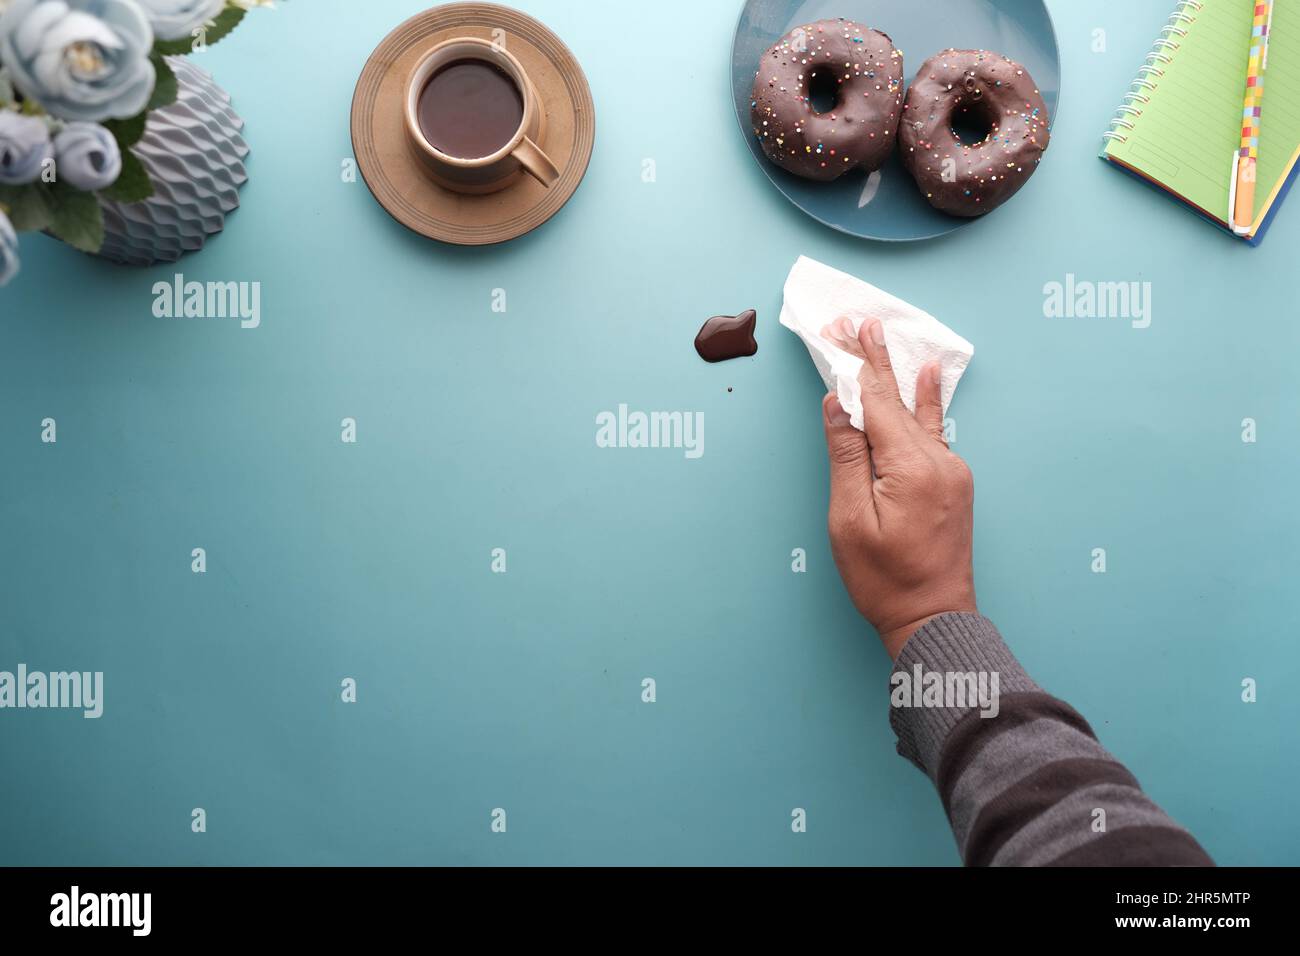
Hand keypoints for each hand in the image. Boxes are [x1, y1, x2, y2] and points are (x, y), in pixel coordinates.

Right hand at [820, 317, 976, 659]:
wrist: (934, 620)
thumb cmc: (885, 579)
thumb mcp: (850, 519)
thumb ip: (846, 457)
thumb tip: (838, 405)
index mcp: (912, 466)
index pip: (876, 401)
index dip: (855, 365)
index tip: (841, 331)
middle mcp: (940, 460)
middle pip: (897, 399)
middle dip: (874, 361)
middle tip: (859, 321)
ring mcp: (951, 470)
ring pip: (915, 412)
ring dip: (895, 377)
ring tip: (886, 339)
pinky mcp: (952, 482)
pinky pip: (932, 431)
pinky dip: (924, 403)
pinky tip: (928, 378)